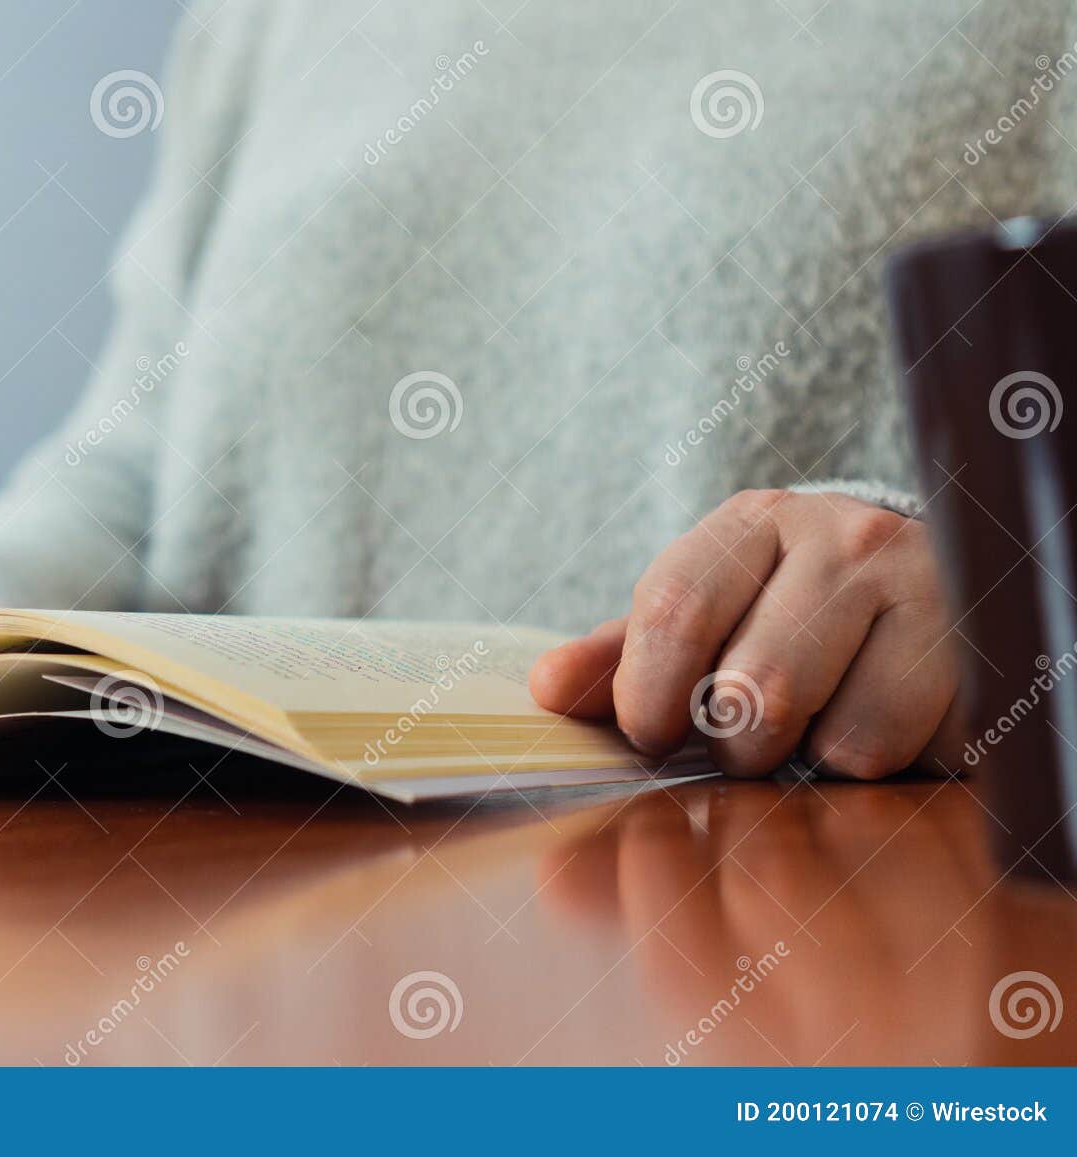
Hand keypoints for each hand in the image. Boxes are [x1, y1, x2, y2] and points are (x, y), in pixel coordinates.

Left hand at [528, 489, 962, 778]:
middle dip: (734, 745)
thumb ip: (620, 657)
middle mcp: (843, 540)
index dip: (647, 695)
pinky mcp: (980, 652)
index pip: (674, 609)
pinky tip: (879, 725)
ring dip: (811, 761)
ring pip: (838, 736)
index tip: (649, 737)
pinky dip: (881, 765)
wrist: (926, 587)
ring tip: (817, 729)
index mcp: (752, 526)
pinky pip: (909, 752)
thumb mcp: (698, 618)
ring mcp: (922, 591)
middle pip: (754, 688)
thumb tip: (543, 690)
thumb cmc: (783, 610)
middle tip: (743, 743)